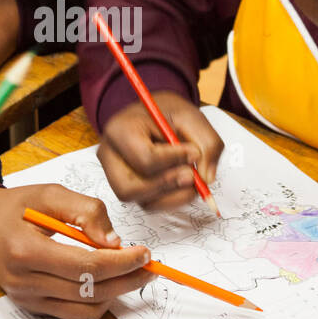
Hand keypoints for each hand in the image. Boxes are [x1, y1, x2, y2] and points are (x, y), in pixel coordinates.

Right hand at [0, 184, 152, 318]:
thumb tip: (115, 241)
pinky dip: (99, 302)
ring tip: (134, 272)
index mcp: (25, 251)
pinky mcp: (32, 307)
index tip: (144, 252)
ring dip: (117, 293)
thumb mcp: (49, 194)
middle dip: (127, 279)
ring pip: (86, 308)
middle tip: (149, 265)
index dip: (122, 262)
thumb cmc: (15, 207)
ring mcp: (27, 299)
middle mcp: (24, 282)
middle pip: (90, 291)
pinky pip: (75, 315)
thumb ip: (84, 211)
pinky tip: (110, 283)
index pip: (86, 267)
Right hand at [98, 92, 223, 210]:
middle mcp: (110, 157)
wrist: (156, 116)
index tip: (194, 153)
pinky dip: (173, 200)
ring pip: (142, 201)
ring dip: (174, 196)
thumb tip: (206, 178)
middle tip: (192, 176)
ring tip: (192, 177)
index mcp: (119, 130)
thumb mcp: (191, 117)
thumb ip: (207, 143)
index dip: (173, 160)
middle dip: (167, 185)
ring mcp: (116, 177)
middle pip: (131, 188)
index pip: (143, 157)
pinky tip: (185, 185)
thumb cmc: (168, 114)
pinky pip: (150, 205)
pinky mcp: (130, 189)